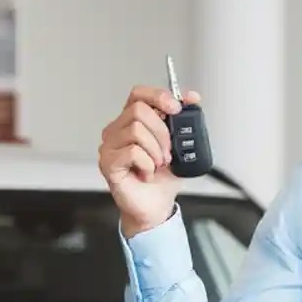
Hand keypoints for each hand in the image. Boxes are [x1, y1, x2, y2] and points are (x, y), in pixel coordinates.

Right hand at [98, 86, 200, 237]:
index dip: (158, 96)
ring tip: (158, 165)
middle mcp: (117, 130)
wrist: (157, 207)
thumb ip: (184, 119)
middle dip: (162, 132)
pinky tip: (147, 173)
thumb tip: (192, 96)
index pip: (138, 94)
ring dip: (156, 150)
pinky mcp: (108, 163)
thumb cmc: (163, 179)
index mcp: (132, 121)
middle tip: (168, 152)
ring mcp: (109, 146)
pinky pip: (132, 152)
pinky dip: (147, 164)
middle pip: (138, 110)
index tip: (176, 108)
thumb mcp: (180, 145)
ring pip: (136, 130)